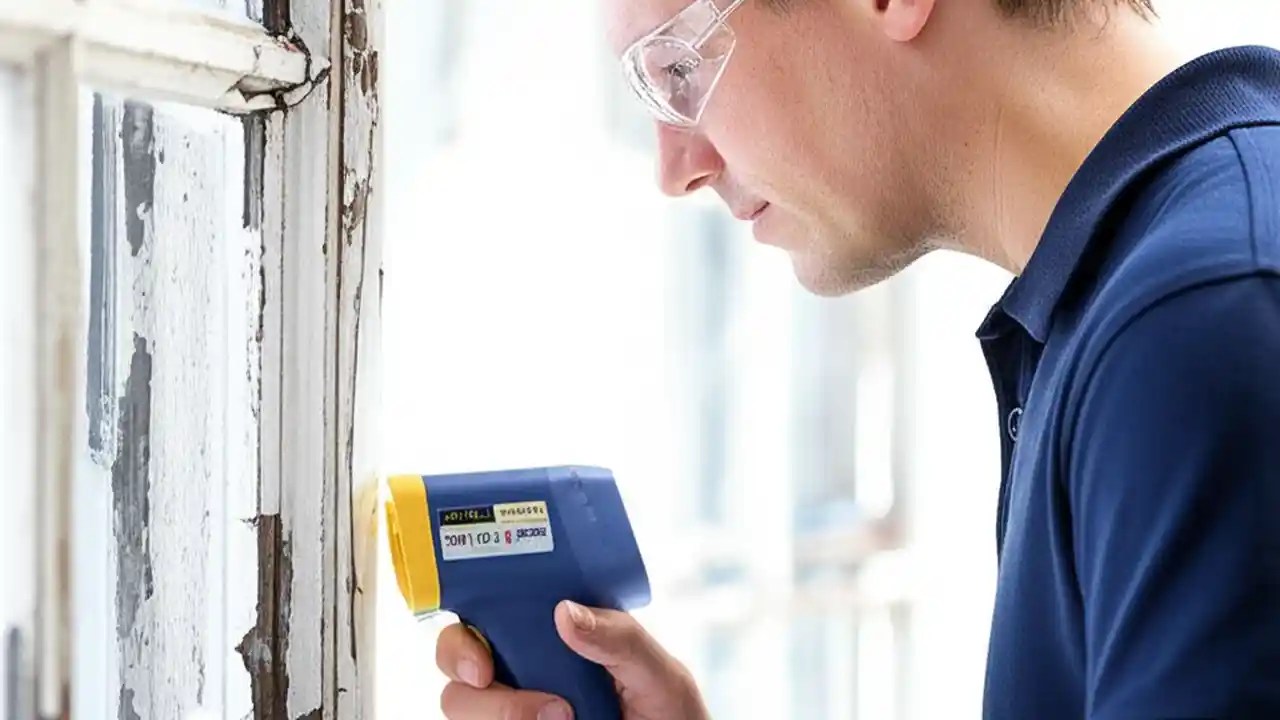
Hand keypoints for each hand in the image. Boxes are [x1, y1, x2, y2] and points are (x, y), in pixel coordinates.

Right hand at [436, 600, 710, 719]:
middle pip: (457, 659)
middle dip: (466, 670)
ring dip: (498, 712)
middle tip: (508, 692)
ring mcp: (516, 708)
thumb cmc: (673, 718)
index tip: (481, 658)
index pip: (491, 613)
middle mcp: (526, 669)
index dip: (467, 628)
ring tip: (563, 719)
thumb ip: (621, 639)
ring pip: (461, 704)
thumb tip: (565, 611)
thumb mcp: (661, 675)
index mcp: (555, 634)